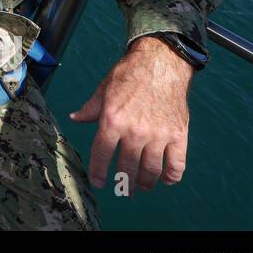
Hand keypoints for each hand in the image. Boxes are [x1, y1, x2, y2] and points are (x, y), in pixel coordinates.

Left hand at [70, 35, 193, 194]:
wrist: (161, 63)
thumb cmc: (129, 74)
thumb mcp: (103, 89)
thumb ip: (90, 109)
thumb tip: (75, 118)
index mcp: (112, 120)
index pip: (102, 153)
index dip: (99, 171)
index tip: (99, 182)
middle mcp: (134, 131)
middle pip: (127, 166)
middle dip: (123, 182)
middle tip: (123, 189)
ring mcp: (158, 134)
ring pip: (151, 169)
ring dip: (145, 182)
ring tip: (141, 186)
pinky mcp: (178, 134)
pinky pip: (176, 163)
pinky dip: (172, 176)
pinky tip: (166, 180)